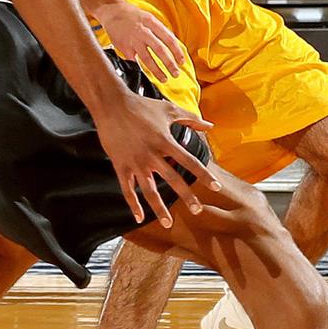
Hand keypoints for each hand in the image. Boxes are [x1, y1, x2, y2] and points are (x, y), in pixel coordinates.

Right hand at [93, 0, 188, 82]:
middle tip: (176, 73)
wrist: (111, 11)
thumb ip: (159, 30)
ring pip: (147, 59)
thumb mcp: (148, 17)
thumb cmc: (132, 15)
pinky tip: (148, 75)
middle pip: (160, 50)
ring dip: (157, 71)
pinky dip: (141, 69)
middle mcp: (143, 31)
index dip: (177, 52)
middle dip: (169, 64)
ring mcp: (132, 40)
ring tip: (164, 78)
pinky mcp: (123, 47)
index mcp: (152, 22)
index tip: (181, 61)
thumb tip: (173, 45)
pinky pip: (134, 61)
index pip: (169, 39)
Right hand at [94, 91, 216, 227]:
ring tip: (168, 224)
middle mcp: (152, 155)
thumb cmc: (142, 105)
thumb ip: (191, 119)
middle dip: (186, 197)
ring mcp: (136, 162)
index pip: (190, 162)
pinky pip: (127, 189)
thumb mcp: (168, 109)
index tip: (215, 187)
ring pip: (150, 190)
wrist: (112, 105)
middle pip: (173, 180)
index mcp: (166, 142)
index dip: (203, 175)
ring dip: (159, 208)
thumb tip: (210, 125)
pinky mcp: (121, 166)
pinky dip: (133, 204)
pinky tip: (139, 218)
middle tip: (197, 211)